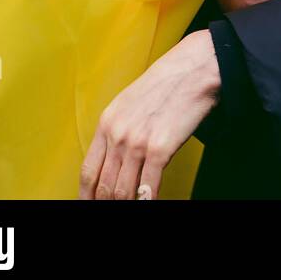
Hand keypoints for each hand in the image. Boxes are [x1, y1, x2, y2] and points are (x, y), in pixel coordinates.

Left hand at [79, 29, 220, 199]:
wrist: (193, 70)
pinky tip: (150, 202)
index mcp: (107, 122)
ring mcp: (137, 143)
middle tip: (112, 209)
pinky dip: (148, 201)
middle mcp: (117, 134)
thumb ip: (118, 129)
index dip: (87, 194)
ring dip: (126, 204)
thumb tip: (114, 160)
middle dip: (106, 203)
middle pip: (104, 186)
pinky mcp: (159, 149)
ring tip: (133, 206)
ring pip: (123, 192)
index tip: (90, 203)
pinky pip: (148, 188)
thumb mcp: (130, 103)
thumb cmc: (166, 83)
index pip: (88, 171)